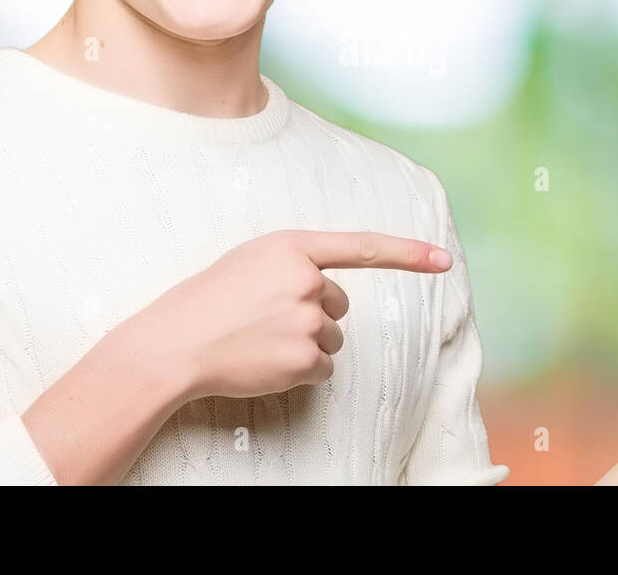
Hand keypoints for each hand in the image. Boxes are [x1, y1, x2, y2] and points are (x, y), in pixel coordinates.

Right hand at [141, 229, 452, 402]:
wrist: (175, 344)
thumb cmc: (207, 301)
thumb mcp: (250, 262)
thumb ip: (293, 265)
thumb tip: (327, 293)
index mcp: (293, 247)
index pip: (362, 247)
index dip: (408, 254)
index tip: (442, 260)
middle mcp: (307, 280)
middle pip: (339, 304)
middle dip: (313, 314)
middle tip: (266, 319)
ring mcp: (308, 320)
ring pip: (332, 339)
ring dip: (305, 344)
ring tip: (260, 340)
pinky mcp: (305, 358)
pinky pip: (323, 368)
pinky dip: (301, 371)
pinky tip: (266, 362)